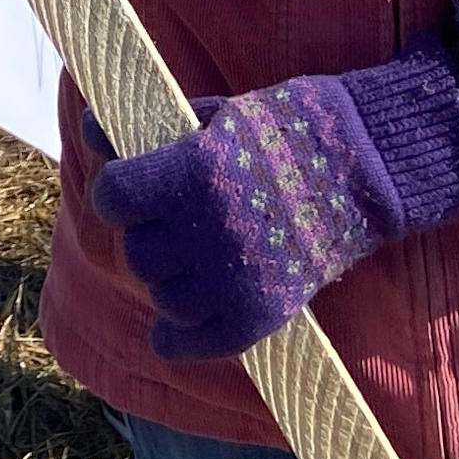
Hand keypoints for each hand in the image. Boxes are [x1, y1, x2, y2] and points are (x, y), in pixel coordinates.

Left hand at [87, 38, 458, 361]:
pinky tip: (176, 326)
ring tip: (194, 263)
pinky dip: (179, 337)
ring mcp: (235, 277)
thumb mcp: (217, 115)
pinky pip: (196, 342)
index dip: (120, 193)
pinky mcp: (262, 313)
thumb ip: (153, 133)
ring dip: (169, 282)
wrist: (367, 168)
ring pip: (163, 297)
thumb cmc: (288, 130)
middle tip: (175, 226)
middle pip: (137, 252)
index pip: (114, 198)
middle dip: (149, 237)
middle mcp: (208, 229)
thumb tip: (91, 131)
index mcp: (193, 172)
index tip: (135, 190)